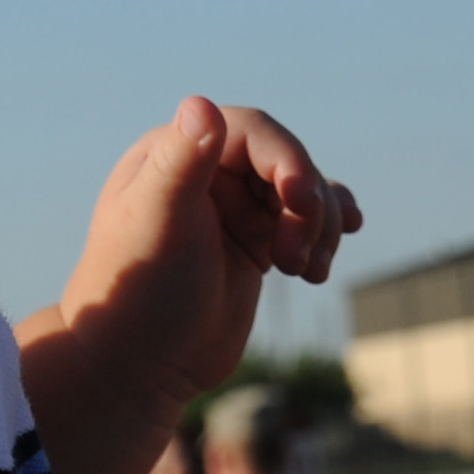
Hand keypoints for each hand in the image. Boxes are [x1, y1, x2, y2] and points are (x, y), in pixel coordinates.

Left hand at [63, 99, 360, 412]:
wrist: (137, 368)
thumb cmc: (137, 292)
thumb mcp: (158, 222)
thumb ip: (181, 163)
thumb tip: (201, 104)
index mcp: (175, 154)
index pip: (252, 132)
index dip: (287, 159)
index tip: (302, 204)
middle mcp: (207, 173)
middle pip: (286, 162)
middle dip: (307, 204)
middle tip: (295, 257)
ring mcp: (234, 210)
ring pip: (303, 194)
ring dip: (320, 227)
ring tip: (305, 271)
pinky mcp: (255, 245)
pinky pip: (305, 222)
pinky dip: (327, 233)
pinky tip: (336, 249)